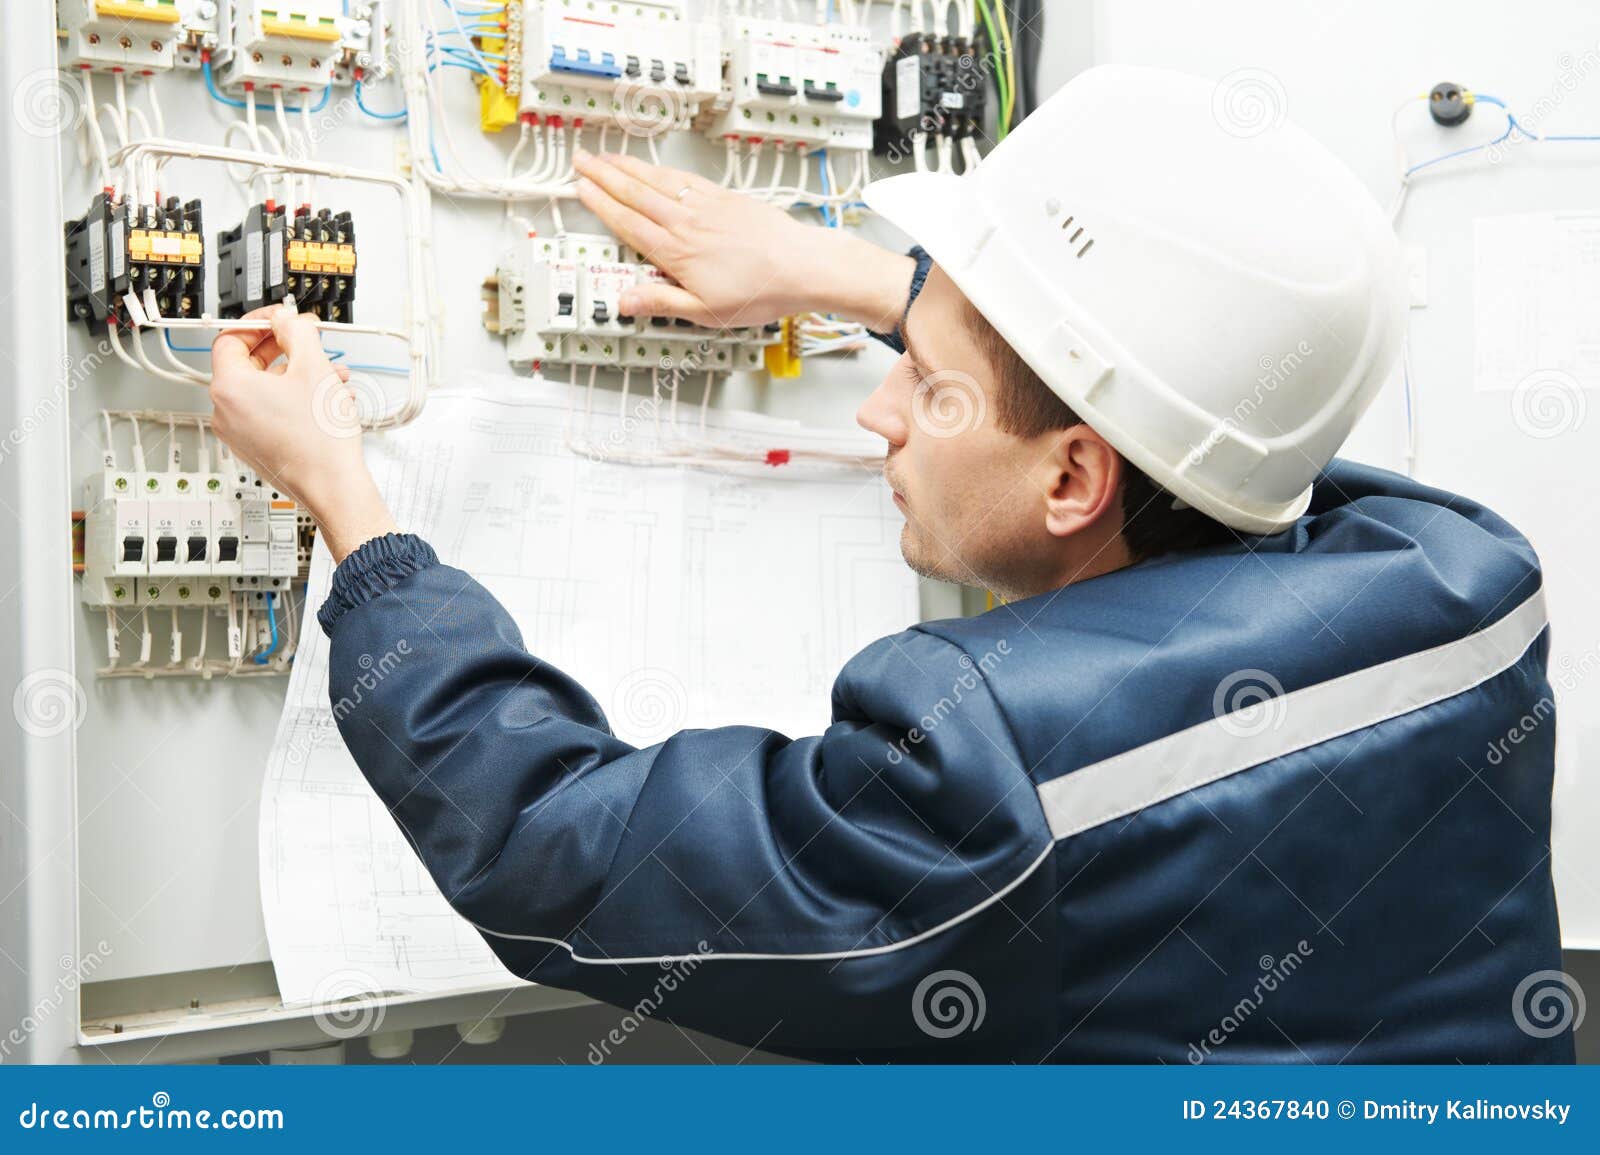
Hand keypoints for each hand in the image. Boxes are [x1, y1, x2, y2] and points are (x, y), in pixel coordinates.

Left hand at [208, 305, 397, 560]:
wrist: (333, 487)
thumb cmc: (320, 440)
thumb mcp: (313, 368)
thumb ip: (296, 332)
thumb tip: (285, 319)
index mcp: (229, 388)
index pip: (231, 337)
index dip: (261, 322)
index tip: (283, 319)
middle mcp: (225, 411)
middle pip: (248, 362)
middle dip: (285, 348)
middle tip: (309, 340)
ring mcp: (238, 432)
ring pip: (264, 387)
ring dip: (297, 374)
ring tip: (331, 375)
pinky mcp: (255, 446)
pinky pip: (269, 410)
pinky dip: (294, 397)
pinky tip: (326, 398)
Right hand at [573, 150, 913, 332]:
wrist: (802, 266)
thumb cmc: (760, 291)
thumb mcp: (705, 312)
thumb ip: (661, 303)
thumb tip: (625, 301)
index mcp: (676, 252)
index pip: (627, 222)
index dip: (600, 204)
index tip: (580, 189)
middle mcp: (687, 223)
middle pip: (636, 193)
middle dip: (604, 175)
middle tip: (580, 160)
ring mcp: (707, 206)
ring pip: (658, 180)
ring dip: (628, 166)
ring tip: (607, 156)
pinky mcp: (726, 198)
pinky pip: (685, 179)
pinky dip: (663, 170)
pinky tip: (654, 166)